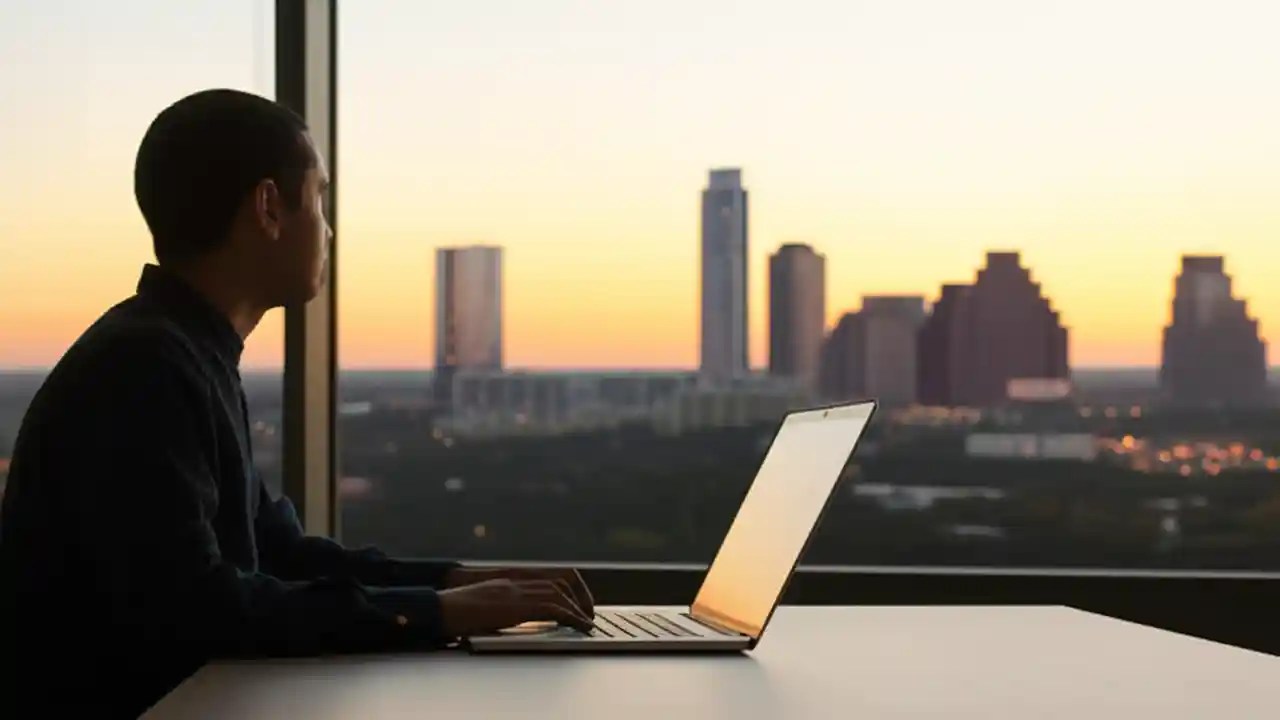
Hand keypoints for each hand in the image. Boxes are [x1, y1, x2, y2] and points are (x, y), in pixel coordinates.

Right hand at [438, 578, 593, 636]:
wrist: (440, 608)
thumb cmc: (456, 611)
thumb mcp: (487, 604)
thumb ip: (506, 604)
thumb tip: (520, 615)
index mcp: (511, 579)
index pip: (551, 575)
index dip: (571, 587)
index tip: (579, 603)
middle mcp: (517, 581)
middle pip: (561, 580)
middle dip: (580, 597)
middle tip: (588, 615)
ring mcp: (517, 591)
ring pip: (560, 593)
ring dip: (578, 609)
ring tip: (587, 624)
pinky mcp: (516, 606)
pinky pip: (553, 608)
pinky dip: (571, 617)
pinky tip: (579, 627)